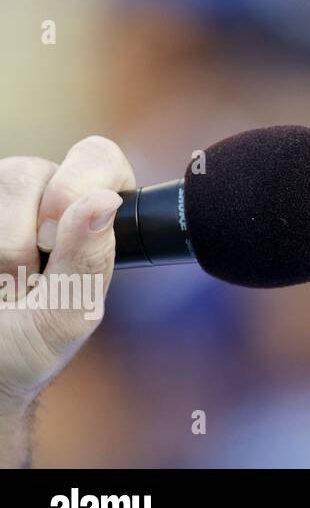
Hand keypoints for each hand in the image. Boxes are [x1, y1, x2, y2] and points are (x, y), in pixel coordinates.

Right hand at [0, 136, 134, 415]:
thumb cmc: (25, 349)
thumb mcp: (67, 314)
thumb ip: (88, 259)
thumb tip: (103, 200)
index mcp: (87, 215)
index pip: (97, 158)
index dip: (80, 182)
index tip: (57, 234)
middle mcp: (39, 198)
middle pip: (30, 171)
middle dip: (23, 232)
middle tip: (26, 277)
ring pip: (0, 181)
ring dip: (2, 248)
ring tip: (3, 287)